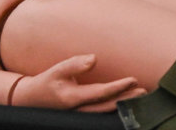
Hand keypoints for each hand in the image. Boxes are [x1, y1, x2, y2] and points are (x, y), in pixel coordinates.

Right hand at [11, 55, 141, 111]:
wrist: (31, 101)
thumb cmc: (46, 83)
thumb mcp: (57, 70)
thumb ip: (75, 64)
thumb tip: (94, 59)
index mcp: (72, 99)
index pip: (100, 93)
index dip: (117, 87)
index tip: (133, 79)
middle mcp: (78, 110)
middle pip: (106, 107)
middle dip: (126, 100)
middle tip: (145, 91)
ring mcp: (80, 115)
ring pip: (105, 112)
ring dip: (123, 104)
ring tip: (141, 96)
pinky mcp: (82, 114)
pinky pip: (101, 113)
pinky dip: (114, 107)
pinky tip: (127, 101)